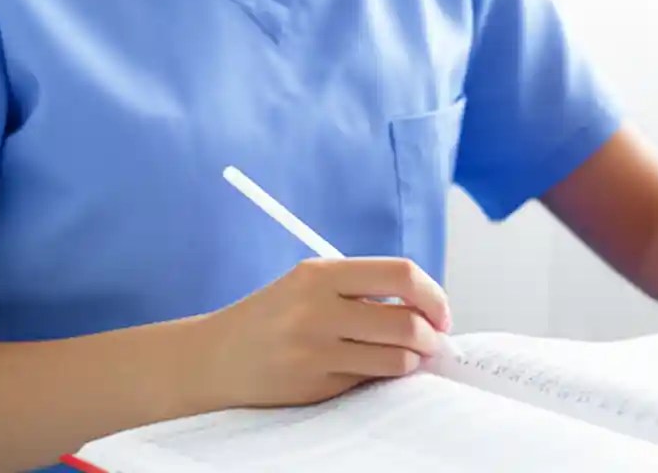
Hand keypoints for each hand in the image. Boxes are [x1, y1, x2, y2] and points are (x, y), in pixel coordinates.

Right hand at [191, 257, 451, 408]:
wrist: (215, 356)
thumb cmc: (276, 316)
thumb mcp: (312, 284)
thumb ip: (364, 289)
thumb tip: (429, 310)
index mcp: (322, 273)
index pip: (401, 275)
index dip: (433, 295)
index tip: (441, 312)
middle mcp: (317, 309)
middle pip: (405, 321)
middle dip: (432, 335)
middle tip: (434, 341)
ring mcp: (315, 350)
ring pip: (395, 357)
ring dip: (414, 359)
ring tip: (411, 356)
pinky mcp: (314, 384)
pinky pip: (370, 380)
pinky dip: (384, 374)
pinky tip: (375, 368)